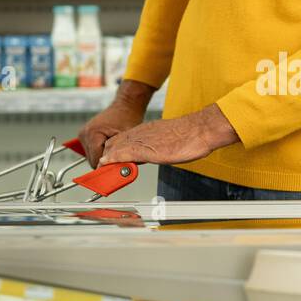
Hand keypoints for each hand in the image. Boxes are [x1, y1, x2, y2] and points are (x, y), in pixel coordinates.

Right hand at [78, 80, 152, 165]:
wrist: (125, 105)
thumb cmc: (128, 118)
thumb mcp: (127, 138)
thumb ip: (120, 154)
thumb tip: (118, 170)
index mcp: (93, 134)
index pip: (96, 161)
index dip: (108, 165)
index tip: (117, 166)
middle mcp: (84, 134)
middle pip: (92, 160)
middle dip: (105, 161)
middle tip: (118, 155)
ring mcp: (83, 134)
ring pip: (91, 157)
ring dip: (103, 156)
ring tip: (114, 147)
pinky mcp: (84, 135)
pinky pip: (91, 151)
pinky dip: (100, 151)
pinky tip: (109, 145)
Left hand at [100, 104, 238, 166]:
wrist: (201, 129)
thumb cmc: (192, 135)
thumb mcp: (170, 140)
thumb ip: (158, 146)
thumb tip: (157, 153)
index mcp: (147, 131)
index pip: (122, 140)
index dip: (113, 151)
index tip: (107, 161)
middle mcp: (142, 133)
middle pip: (115, 143)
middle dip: (107, 156)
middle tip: (101, 169)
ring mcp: (144, 139)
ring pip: (117, 147)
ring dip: (107, 159)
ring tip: (99, 171)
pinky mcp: (148, 148)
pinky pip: (125, 152)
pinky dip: (114, 159)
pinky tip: (107, 164)